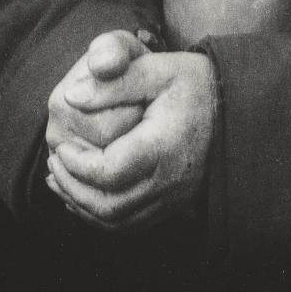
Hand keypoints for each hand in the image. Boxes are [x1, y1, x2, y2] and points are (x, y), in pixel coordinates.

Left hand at [45, 38, 217, 233]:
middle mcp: (170, 181)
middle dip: (72, 188)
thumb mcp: (159, 68)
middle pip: (108, 204)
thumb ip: (116, 80)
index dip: (76, 164)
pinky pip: (130, 223)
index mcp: (164, 147)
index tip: (60, 146)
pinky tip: (83, 195)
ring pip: (117, 221)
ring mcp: (174, 198)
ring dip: (81, 205)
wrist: (236, 106)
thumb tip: (71, 96)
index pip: (109, 172)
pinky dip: (100, 214)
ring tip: (60, 180)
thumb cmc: (195, 83)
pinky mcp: (174, 204)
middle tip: (54, 164)